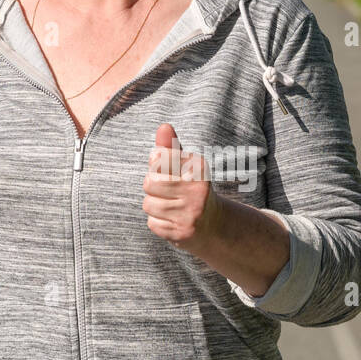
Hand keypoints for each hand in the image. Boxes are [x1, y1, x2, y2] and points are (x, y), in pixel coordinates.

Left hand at [142, 123, 225, 255]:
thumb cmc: (192, 189)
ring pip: (148, 204)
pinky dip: (158, 223)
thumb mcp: (185, 166)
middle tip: (170, 192)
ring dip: (155, 207)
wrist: (213, 226)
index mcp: (199, 168)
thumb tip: (163, 127)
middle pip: (149, 183)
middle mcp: (198, 191)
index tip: (171, 171)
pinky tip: (173, 221)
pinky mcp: (182, 232)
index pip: (158, 158)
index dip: (158, 165)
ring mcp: (190, 213)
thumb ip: (171, 147)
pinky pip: (152, 223)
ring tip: (172, 207)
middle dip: (154, 188)